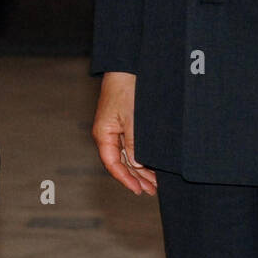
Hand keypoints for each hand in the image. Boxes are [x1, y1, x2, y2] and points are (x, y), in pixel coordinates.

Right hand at [92, 72, 156, 195]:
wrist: (126, 67)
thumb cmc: (125, 88)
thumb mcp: (132, 117)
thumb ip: (133, 142)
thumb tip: (135, 164)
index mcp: (103, 134)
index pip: (113, 164)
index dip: (125, 179)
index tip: (138, 190)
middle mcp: (107, 135)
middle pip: (121, 163)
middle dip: (136, 177)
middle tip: (152, 190)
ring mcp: (114, 130)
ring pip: (127, 156)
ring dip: (140, 169)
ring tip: (154, 182)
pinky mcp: (122, 124)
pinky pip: (130, 146)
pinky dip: (140, 156)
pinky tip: (151, 165)